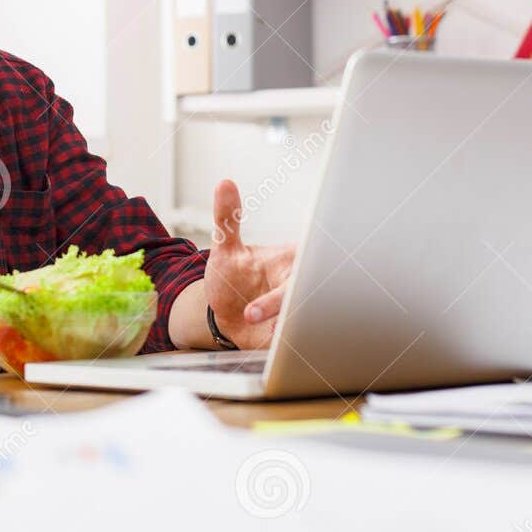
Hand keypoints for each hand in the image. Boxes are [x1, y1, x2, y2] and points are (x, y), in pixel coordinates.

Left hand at [204, 179, 295, 349]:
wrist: (225, 315)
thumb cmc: (232, 277)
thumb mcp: (225, 249)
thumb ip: (227, 219)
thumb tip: (225, 184)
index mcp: (292, 261)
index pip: (307, 260)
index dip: (307, 263)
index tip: (295, 269)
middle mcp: (299, 287)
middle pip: (305, 293)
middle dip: (288, 301)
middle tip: (257, 311)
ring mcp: (296, 313)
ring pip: (306, 320)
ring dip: (289, 327)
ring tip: (270, 332)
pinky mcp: (289, 339)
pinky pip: (298, 343)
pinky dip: (291, 346)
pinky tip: (278, 348)